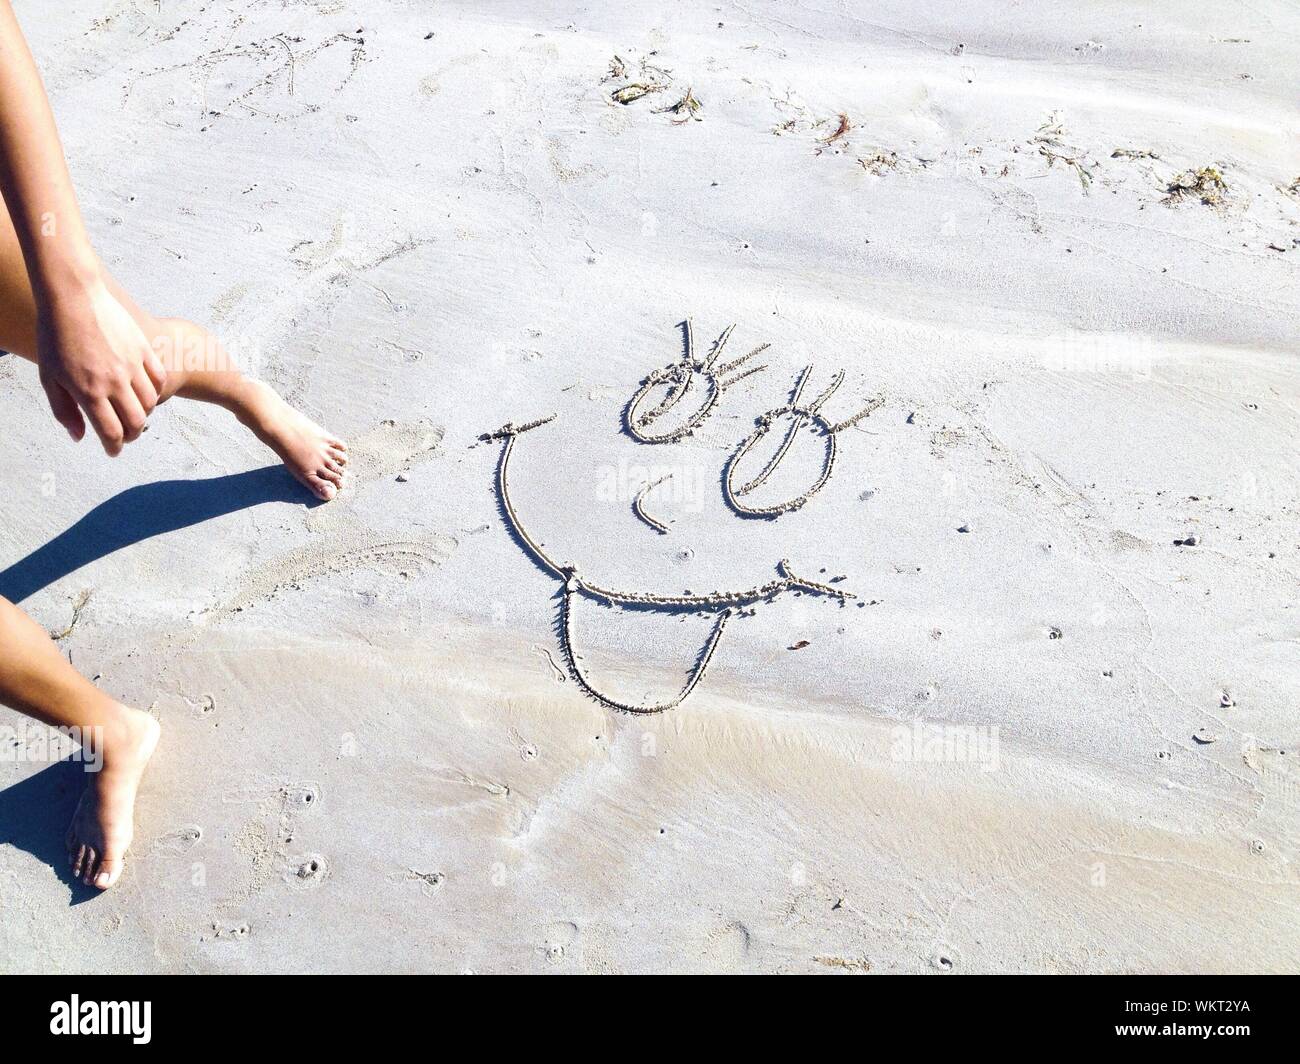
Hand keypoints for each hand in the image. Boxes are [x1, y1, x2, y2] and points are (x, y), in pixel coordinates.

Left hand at [36, 280, 167, 454]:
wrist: (73, 296)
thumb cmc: (55, 336)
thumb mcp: (49, 377)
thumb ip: (64, 410)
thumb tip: (80, 436)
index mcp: (89, 391)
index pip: (110, 432)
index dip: (113, 447)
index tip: (112, 451)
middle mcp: (115, 382)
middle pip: (135, 422)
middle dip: (131, 435)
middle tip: (125, 436)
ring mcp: (132, 365)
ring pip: (150, 403)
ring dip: (143, 414)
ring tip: (134, 414)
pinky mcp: (144, 350)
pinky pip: (158, 379)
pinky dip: (155, 391)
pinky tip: (145, 392)